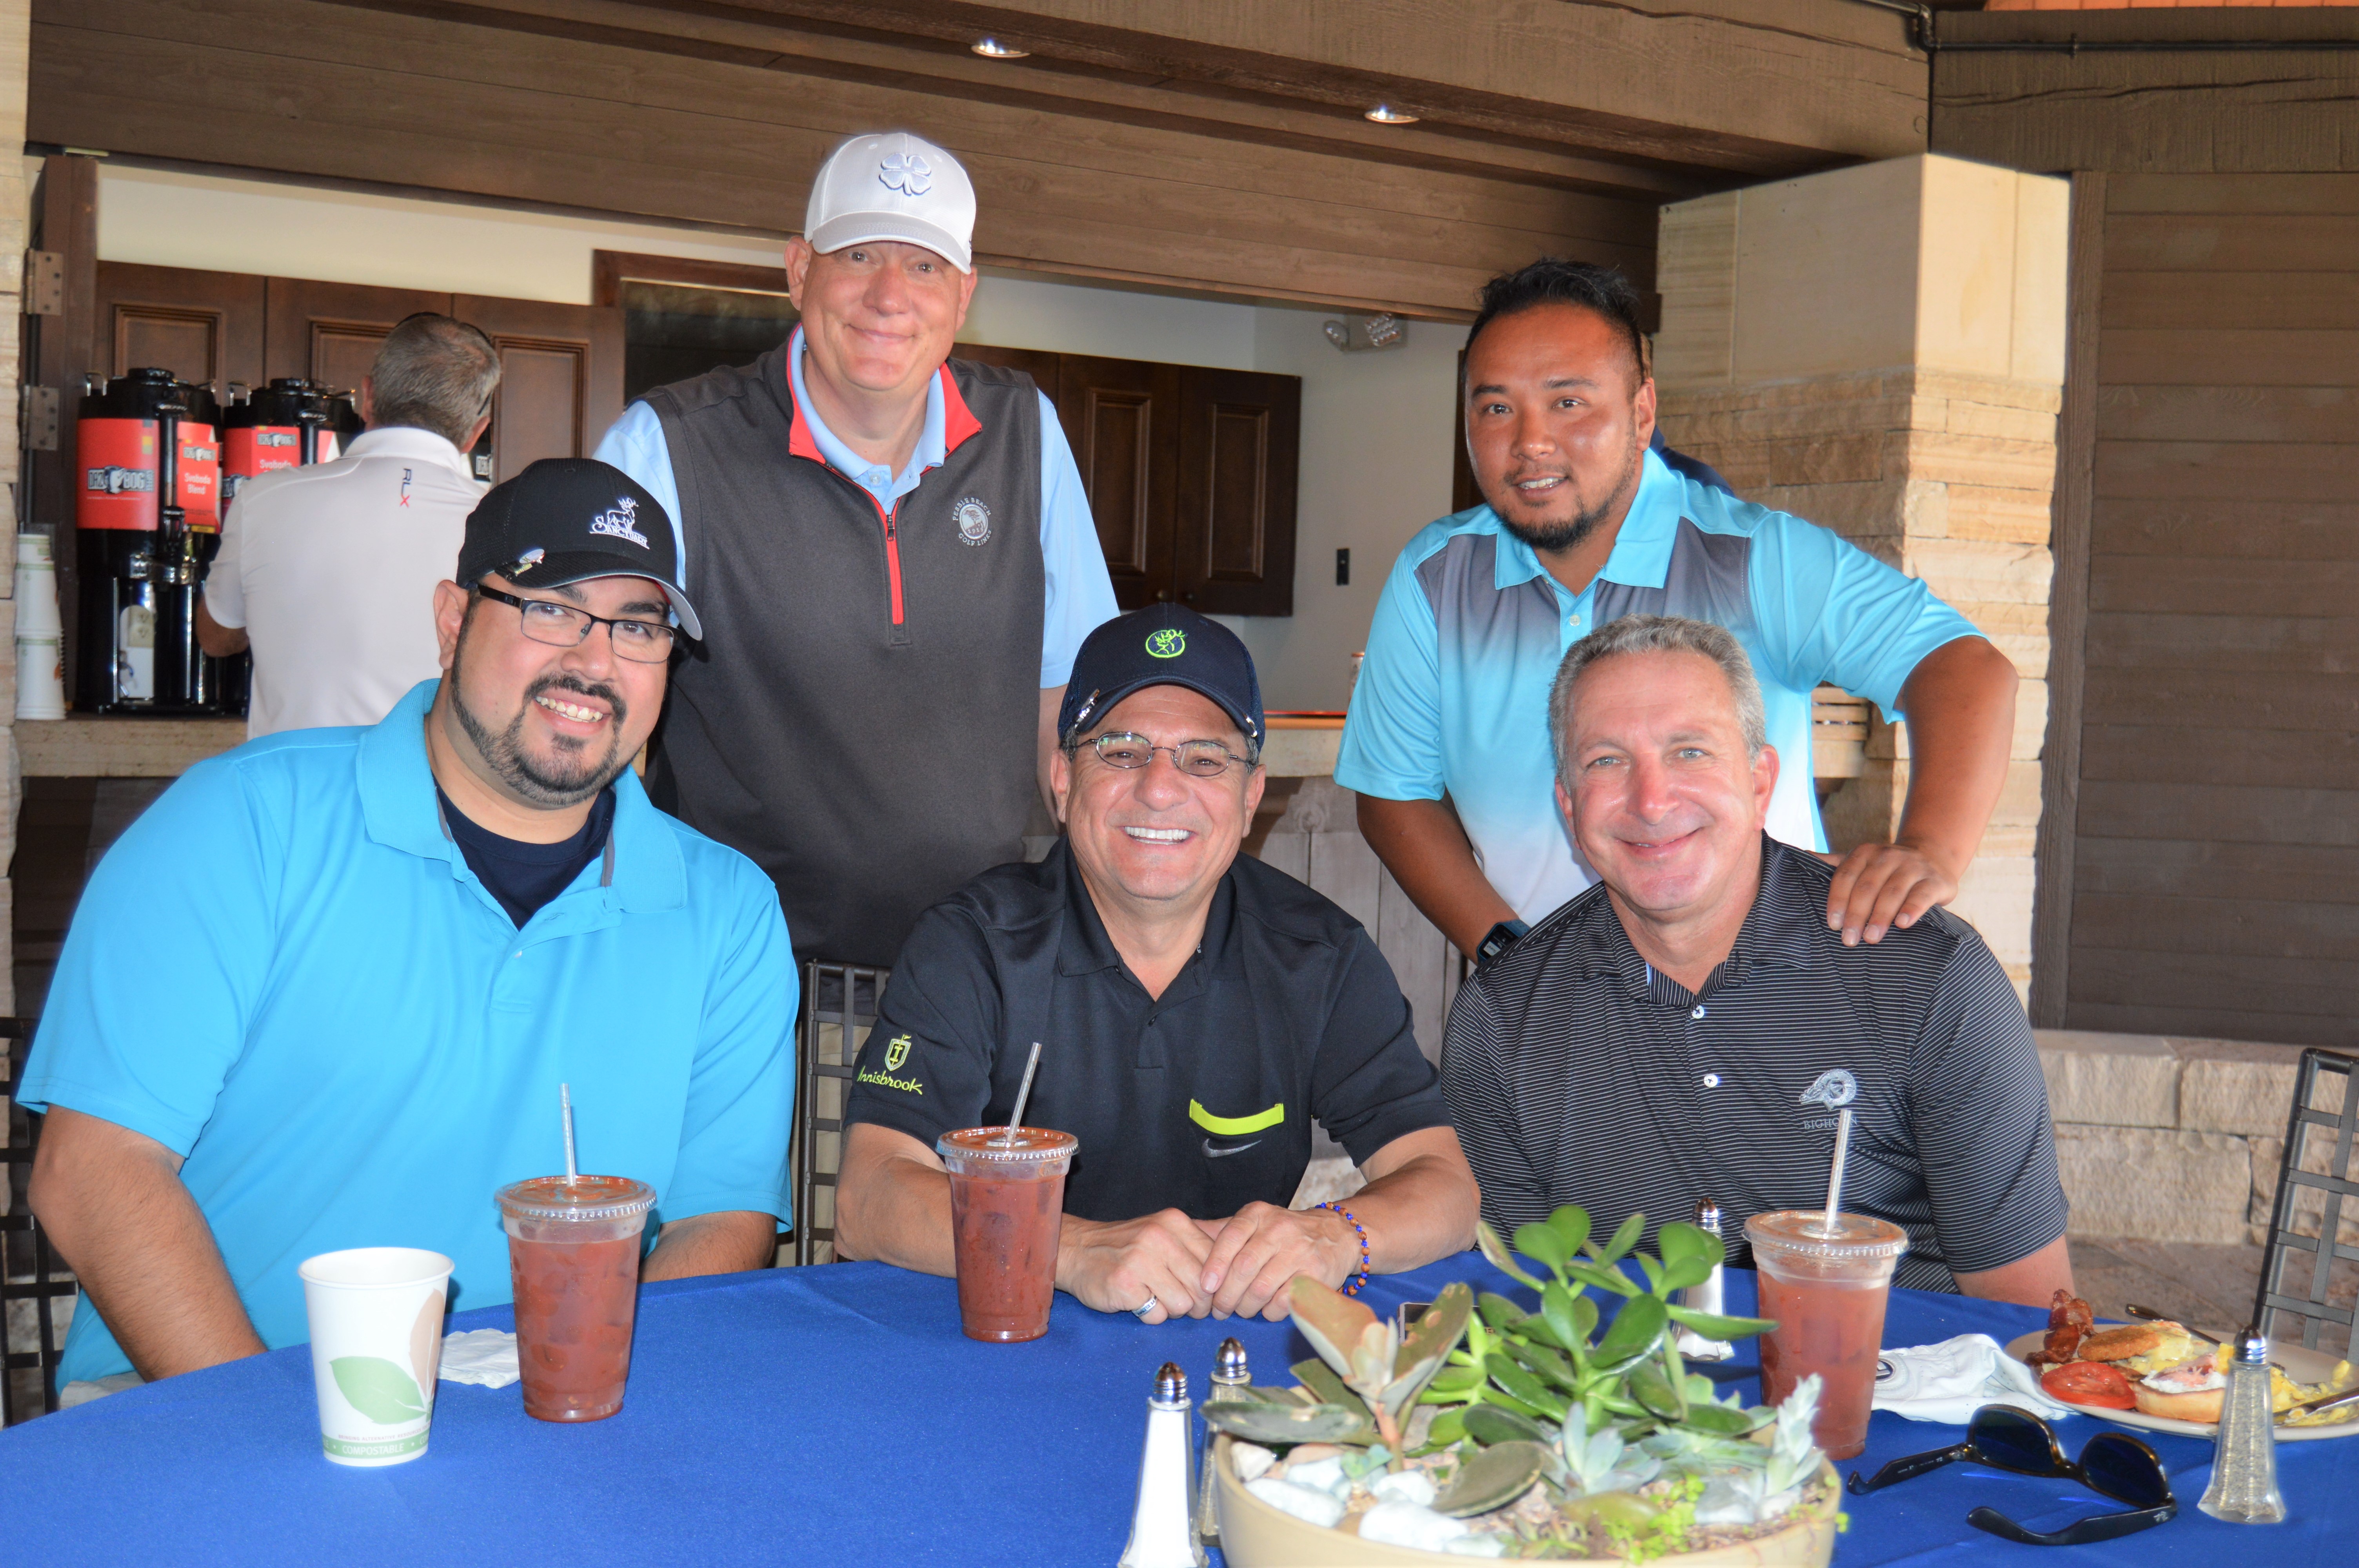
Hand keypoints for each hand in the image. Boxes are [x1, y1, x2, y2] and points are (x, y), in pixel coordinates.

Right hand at [1057, 1209, 1215, 1323]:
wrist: (1077, 1250)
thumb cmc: (1126, 1245)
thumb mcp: (1165, 1229)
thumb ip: (1202, 1236)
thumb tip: (1243, 1242)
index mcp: (1175, 1222)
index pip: (1217, 1264)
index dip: (1213, 1287)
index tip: (1204, 1293)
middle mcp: (1160, 1237)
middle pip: (1203, 1289)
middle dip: (1195, 1304)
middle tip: (1178, 1299)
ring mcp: (1140, 1260)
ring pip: (1183, 1306)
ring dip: (1171, 1310)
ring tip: (1154, 1296)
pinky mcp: (1124, 1284)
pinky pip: (1156, 1315)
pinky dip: (1149, 1315)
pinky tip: (1137, 1300)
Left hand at [1192, 1203, 1353, 1320]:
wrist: (1336, 1234)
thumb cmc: (1285, 1233)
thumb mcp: (1255, 1223)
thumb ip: (1221, 1232)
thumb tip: (1183, 1235)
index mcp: (1258, 1214)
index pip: (1229, 1237)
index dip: (1214, 1264)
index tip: (1204, 1286)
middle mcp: (1279, 1228)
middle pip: (1243, 1267)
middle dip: (1226, 1294)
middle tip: (1218, 1309)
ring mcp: (1299, 1250)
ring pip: (1261, 1288)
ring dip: (1246, 1306)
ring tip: (1241, 1310)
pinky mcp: (1316, 1273)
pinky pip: (1284, 1301)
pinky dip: (1270, 1311)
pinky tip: (1267, 1309)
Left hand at [1822, 839, 1959, 945]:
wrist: (1933, 858)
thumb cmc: (1887, 869)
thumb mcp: (1861, 862)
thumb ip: (1833, 864)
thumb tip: (1800, 856)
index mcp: (1865, 853)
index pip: (1845, 877)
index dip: (1837, 901)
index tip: (1833, 925)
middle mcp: (1888, 856)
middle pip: (1867, 887)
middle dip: (1856, 915)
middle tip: (1849, 940)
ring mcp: (1913, 867)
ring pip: (1893, 892)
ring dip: (1880, 916)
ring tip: (1871, 938)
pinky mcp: (1935, 881)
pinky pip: (1921, 895)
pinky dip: (1912, 909)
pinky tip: (1903, 924)